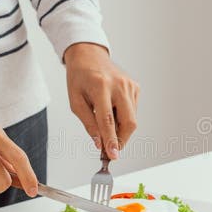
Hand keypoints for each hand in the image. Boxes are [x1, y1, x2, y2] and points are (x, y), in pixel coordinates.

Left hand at [64, 42, 138, 159]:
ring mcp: (130, 85)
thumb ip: (88, 123)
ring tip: (105, 120)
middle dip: (121, 139)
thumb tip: (99, 143)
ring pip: (132, 119)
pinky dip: (123, 117)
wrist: (89, 56)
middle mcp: (119, 85)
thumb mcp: (76, 101)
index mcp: (101, 86)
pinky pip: (133, 111)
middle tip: (110, 148)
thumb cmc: (80, 78)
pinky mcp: (136, 87)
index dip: (110, 140)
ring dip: (120, 128)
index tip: (112, 155)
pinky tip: (112, 109)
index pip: (107, 119)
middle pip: (128, 121)